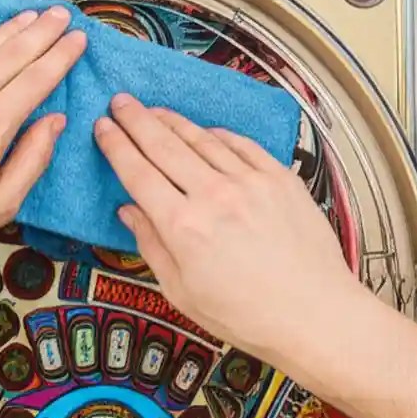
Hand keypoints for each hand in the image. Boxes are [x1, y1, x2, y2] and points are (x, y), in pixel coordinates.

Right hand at [94, 94, 364, 360]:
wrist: (314, 314)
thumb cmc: (248, 315)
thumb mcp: (182, 292)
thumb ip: (151, 246)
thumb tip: (129, 211)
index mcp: (184, 227)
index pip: (138, 173)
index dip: (116, 145)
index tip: (102, 127)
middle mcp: (214, 196)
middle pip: (164, 145)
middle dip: (137, 120)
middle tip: (121, 102)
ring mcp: (250, 182)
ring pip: (202, 139)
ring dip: (173, 121)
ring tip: (155, 110)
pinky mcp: (279, 178)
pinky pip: (241, 144)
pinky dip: (218, 134)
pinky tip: (206, 131)